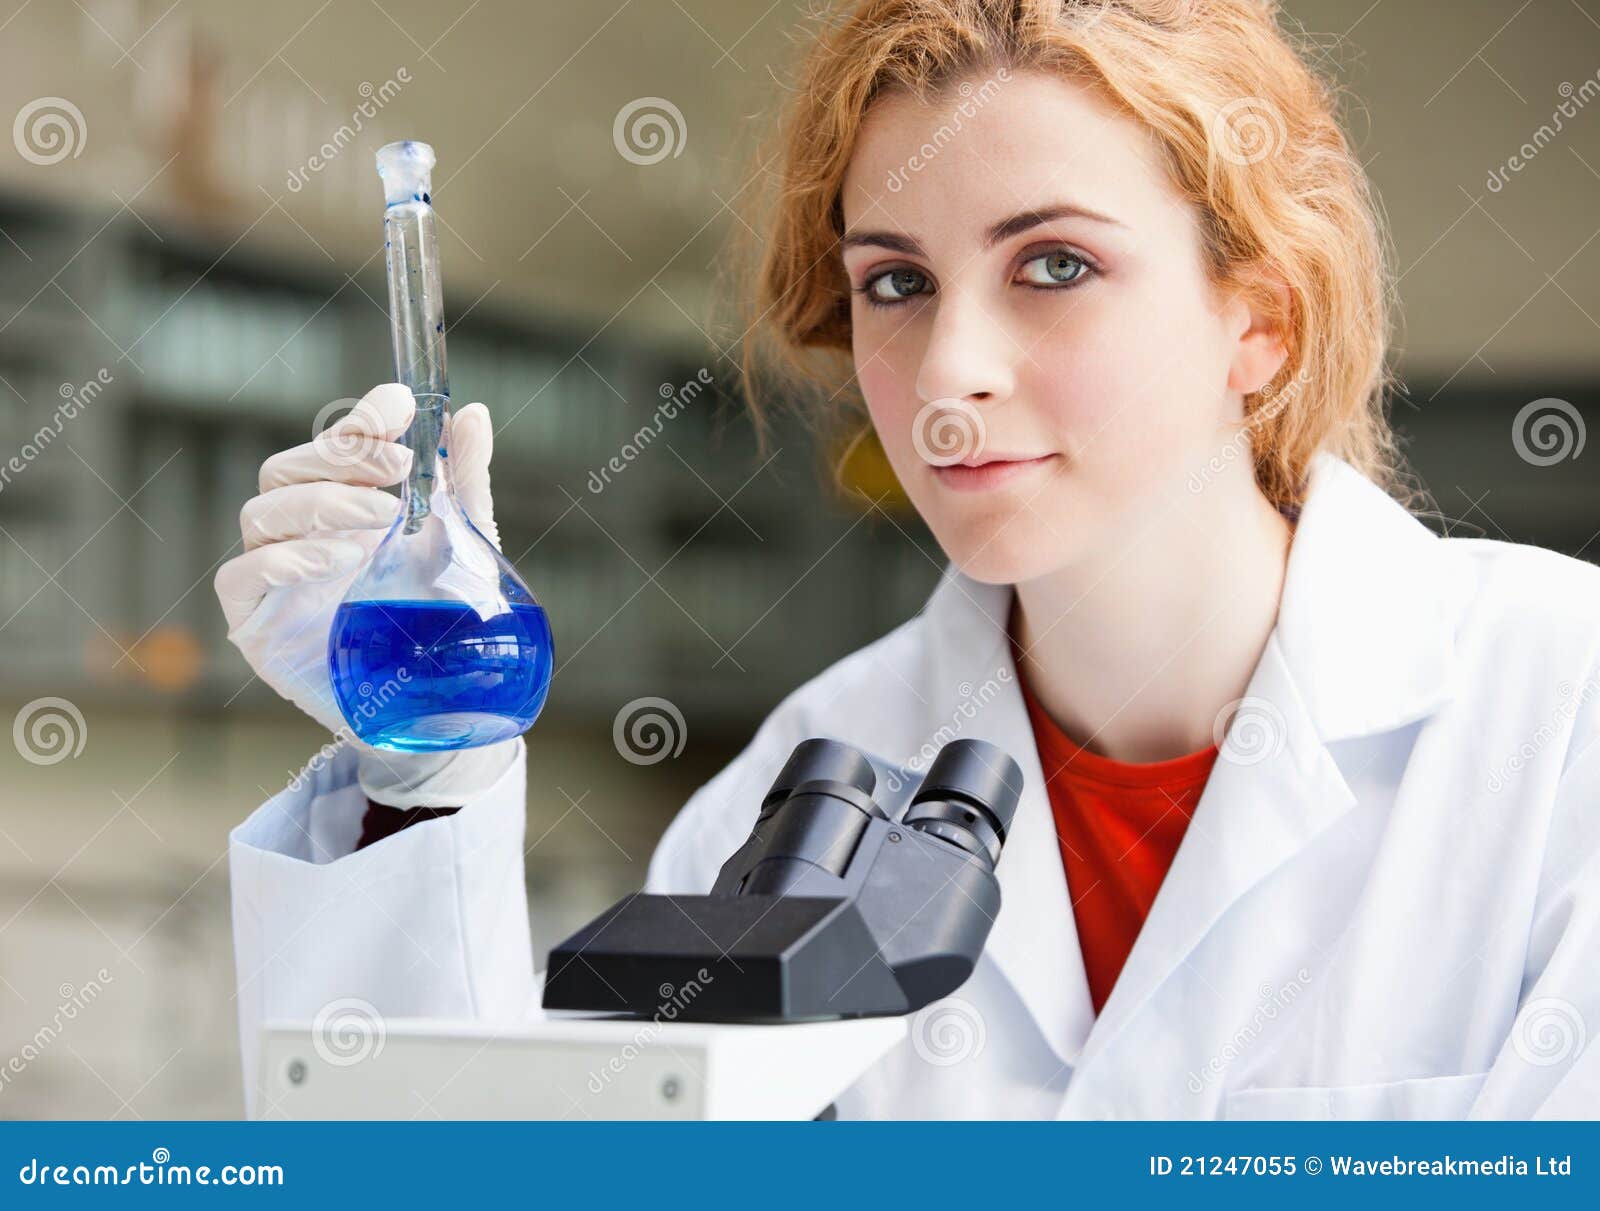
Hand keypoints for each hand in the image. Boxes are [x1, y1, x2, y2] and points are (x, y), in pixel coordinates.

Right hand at [214, 382, 501, 745]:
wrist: (435, 703)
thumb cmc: (439, 620)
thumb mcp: (462, 544)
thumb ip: (464, 482)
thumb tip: (473, 414)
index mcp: (343, 505)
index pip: (332, 446)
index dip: (360, 419)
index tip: (402, 406)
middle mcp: (299, 534)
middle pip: (286, 470)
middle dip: (342, 458)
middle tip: (399, 468)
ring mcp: (272, 577)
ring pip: (262, 512)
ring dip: (322, 503)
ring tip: (379, 520)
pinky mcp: (255, 622)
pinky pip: (241, 575)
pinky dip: (285, 558)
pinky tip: (339, 559)